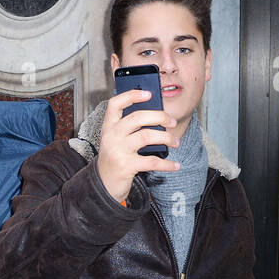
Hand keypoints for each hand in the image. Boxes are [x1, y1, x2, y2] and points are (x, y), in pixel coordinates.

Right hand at [95, 89, 180, 204]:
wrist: (103, 185)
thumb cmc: (115, 159)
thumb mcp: (116, 140)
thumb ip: (129, 128)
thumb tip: (158, 117)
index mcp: (108, 127)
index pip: (115, 104)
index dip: (132, 95)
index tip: (149, 94)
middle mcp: (111, 136)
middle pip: (137, 117)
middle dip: (160, 116)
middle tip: (172, 122)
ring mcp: (118, 150)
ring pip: (147, 136)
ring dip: (167, 138)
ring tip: (175, 142)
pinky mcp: (126, 166)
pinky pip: (152, 161)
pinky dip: (167, 164)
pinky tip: (175, 165)